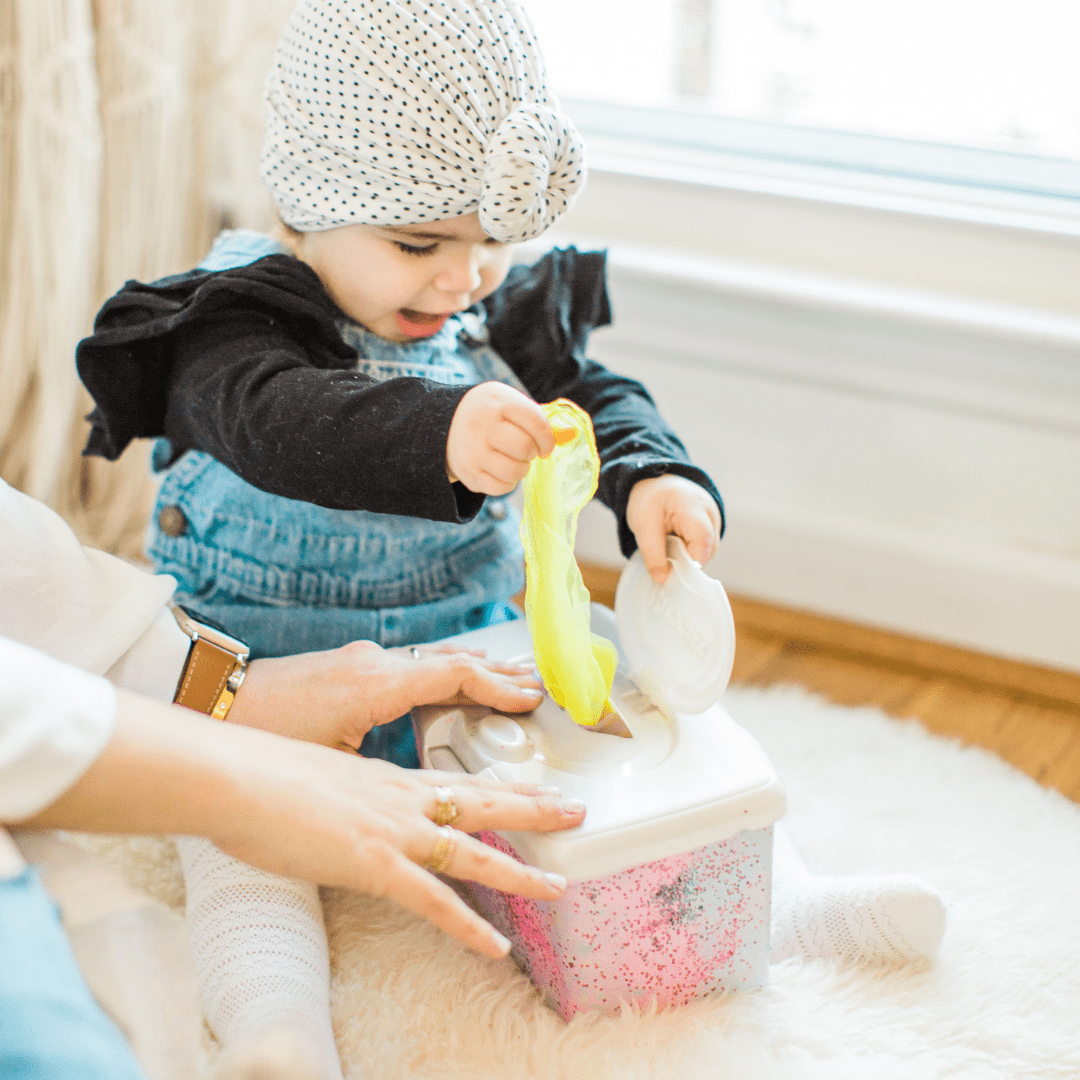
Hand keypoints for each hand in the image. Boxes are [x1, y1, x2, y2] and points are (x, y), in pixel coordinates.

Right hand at [217, 748, 584, 958]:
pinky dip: (468, 928)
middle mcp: (404, 800)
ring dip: (521, 871)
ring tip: (559, 885)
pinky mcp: (377, 866)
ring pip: (475, 853)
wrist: (241, 777)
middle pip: (486, 802)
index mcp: (390, 779)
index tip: (532, 785)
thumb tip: (337, 810)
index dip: (500, 785)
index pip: (459, 782)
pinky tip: (495, 947)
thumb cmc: (264, 774)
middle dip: (536, 809)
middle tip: (577, 810)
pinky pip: (435, 904)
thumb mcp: (318, 778)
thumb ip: (342, 796)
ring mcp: (396, 832)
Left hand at [229, 640, 543, 751]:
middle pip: (452, 660)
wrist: (211, 701)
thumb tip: (411, 797)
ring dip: (475, 669)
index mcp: (377, 684)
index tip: (530, 700)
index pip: (456, 674)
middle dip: (498, 674)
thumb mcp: (328, 766)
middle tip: (537, 686)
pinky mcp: (349, 665)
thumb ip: (378, 773)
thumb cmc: (263, 737)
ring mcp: (362, 660)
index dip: (498, 687)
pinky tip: (456, 674)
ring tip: (510, 677)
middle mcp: (375, 664)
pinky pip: (414, 662)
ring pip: (434, 658)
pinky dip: (446, 669)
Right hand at [446, 382, 555, 494]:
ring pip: (515, 471)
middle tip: (526, 451)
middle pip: (525, 448)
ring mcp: (473, 452)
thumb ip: (539, 419)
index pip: (536, 423)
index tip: (545, 445)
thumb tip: (572, 435)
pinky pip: (502, 488)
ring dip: (522, 469)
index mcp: (498, 402)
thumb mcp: (509, 404)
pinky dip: (507, 482)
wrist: (445, 425)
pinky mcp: (469, 474)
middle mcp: (483, 426)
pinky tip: (499, 469)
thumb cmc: (490, 415)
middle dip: (533, 453)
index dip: (547, 439)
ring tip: (513, 460)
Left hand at [625, 474, 721, 583]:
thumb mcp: (643, 524)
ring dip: (687, 558)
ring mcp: (715, 521)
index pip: (702, 540)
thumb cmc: (651, 499)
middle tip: (665, 563)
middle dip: (686, 562)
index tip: (673, 576)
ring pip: (707, 553)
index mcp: (693, 506)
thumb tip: (662, 579)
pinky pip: (704, 550)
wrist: (658, 482)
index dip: (690, 563)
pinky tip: (676, 547)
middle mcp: (711, 514)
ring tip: (669, 547)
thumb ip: (652, 552)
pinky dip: (689, 553)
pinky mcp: (713, 529)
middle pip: (707, 550)